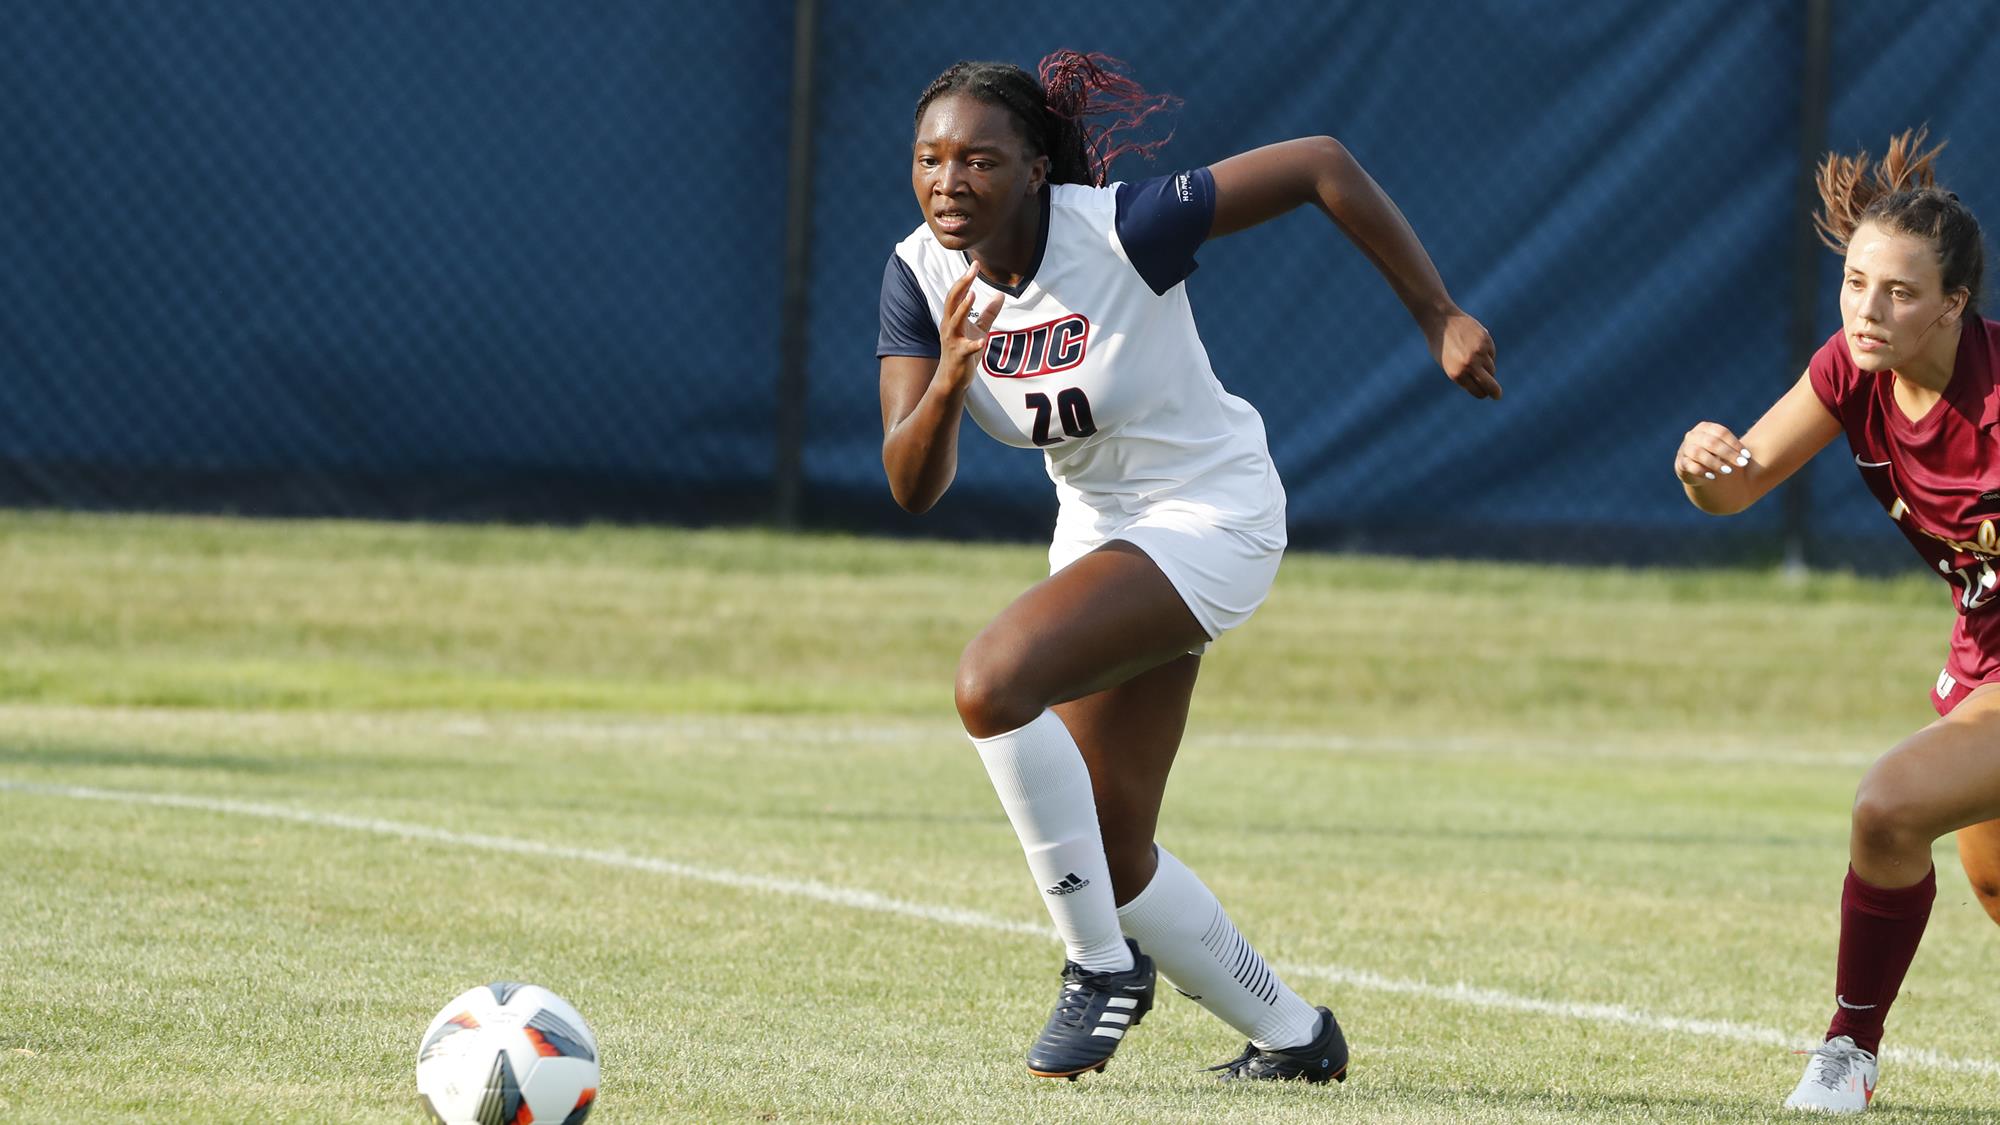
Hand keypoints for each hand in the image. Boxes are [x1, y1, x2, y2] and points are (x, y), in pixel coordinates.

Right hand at [938, 265, 1003, 386]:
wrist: (952, 379)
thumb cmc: (964, 353)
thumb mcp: (978, 330)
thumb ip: (988, 313)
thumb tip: (1001, 295)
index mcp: (953, 318)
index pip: (956, 294)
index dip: (965, 279)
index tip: (975, 264)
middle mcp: (949, 326)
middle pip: (952, 301)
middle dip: (962, 284)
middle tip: (972, 269)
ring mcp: (953, 341)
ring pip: (955, 321)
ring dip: (963, 308)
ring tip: (972, 294)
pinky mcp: (960, 356)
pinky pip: (966, 349)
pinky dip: (974, 345)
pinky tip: (982, 342)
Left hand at [1429, 310, 1499, 399]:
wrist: (1441, 321)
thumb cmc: (1441, 345)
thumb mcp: (1447, 365)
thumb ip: (1463, 376)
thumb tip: (1481, 385)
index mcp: (1457, 374)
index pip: (1478, 392)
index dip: (1481, 393)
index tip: (1484, 393)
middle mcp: (1470, 365)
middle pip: (1491, 386)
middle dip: (1495, 392)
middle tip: (1497, 396)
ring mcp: (1480, 353)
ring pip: (1492, 369)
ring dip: (1486, 367)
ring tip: (1472, 357)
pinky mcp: (1487, 341)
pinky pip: (1492, 354)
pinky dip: (1487, 353)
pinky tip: (1475, 345)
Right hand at [1675, 421, 1752, 484]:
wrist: (1697, 469)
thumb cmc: (1716, 455)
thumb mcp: (1724, 448)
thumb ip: (1732, 448)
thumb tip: (1747, 455)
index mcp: (1704, 428)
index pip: (1721, 432)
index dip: (1734, 443)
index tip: (1746, 455)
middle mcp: (1692, 436)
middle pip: (1711, 442)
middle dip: (1728, 454)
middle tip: (1742, 463)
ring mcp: (1684, 449)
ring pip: (1698, 453)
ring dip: (1715, 462)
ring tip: (1728, 471)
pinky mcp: (1680, 463)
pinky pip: (1689, 465)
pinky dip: (1701, 471)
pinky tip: (1712, 476)